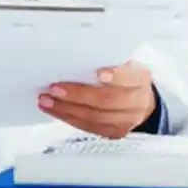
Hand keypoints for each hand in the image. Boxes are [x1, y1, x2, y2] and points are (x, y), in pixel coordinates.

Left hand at [39, 61, 156, 138]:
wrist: (141, 99)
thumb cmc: (124, 76)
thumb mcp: (122, 62)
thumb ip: (104, 60)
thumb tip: (73, 56)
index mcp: (139, 79)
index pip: (128, 78)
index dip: (115, 76)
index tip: (98, 73)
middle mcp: (137, 102)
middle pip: (107, 101)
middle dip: (77, 95)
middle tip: (54, 89)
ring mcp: (127, 120)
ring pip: (95, 117)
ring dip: (66, 109)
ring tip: (46, 100)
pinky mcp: (115, 132)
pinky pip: (89, 127)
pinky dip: (68, 118)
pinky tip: (54, 110)